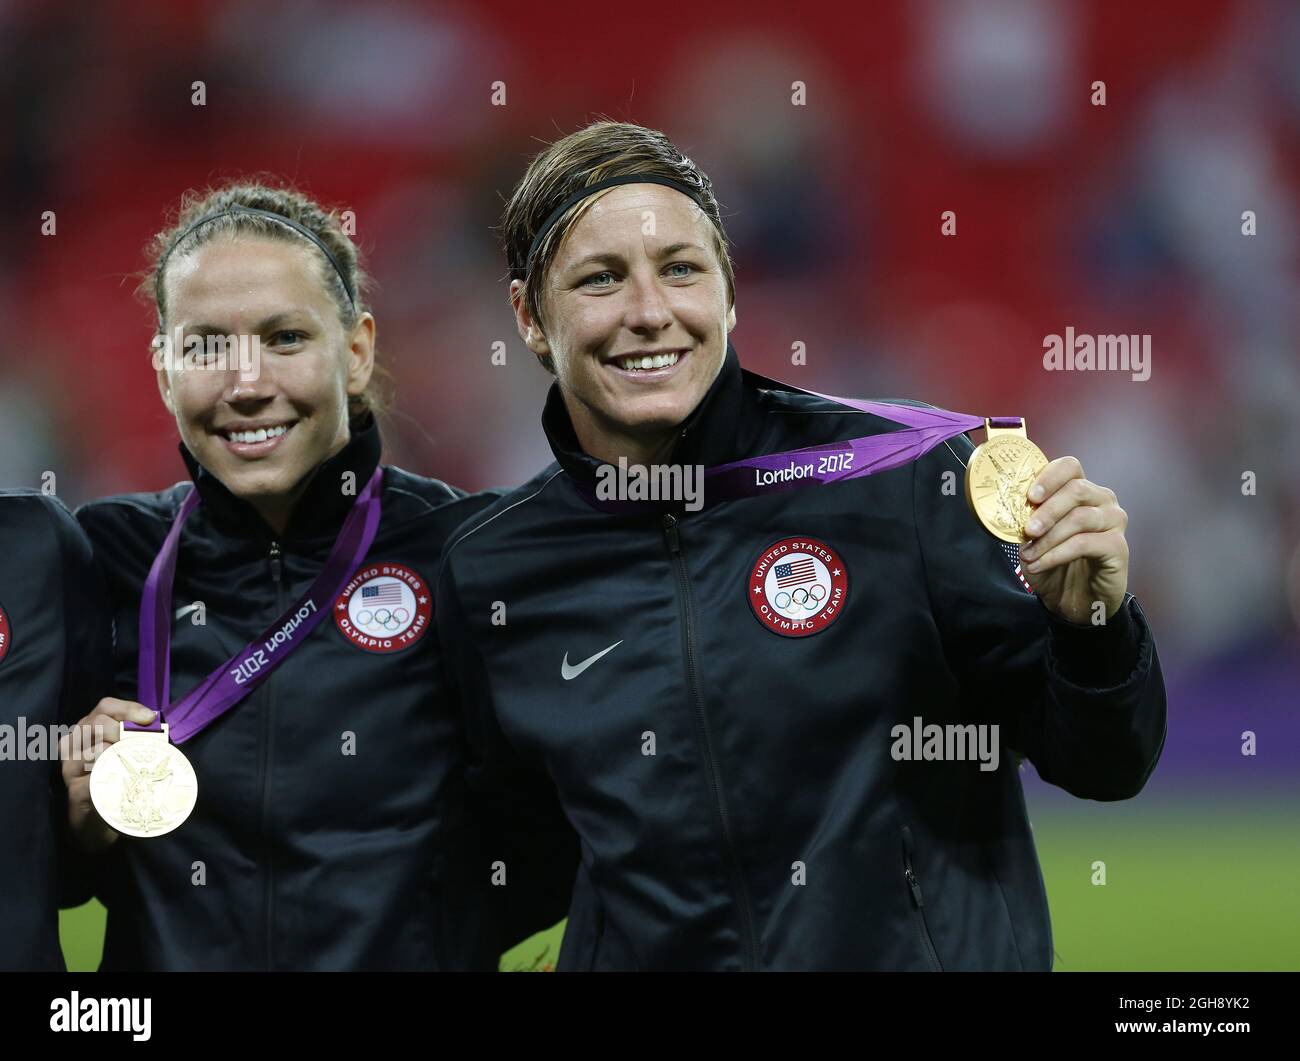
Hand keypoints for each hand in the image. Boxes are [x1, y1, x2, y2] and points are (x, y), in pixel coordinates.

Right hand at [60, 697, 156, 851]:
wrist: (99, 821)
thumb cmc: (117, 780)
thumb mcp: (126, 752)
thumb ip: (138, 736)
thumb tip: (158, 724)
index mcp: (88, 729)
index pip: (105, 706)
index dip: (128, 709)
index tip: (149, 718)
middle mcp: (74, 744)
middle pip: (97, 723)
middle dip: (124, 731)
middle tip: (140, 745)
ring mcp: (70, 767)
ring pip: (95, 748)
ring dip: (120, 754)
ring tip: (133, 764)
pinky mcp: (74, 790)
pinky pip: (93, 777)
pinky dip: (112, 776)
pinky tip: (122, 779)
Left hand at [1017, 456, 1128, 624]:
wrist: (1073, 600)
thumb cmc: (1054, 563)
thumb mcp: (1033, 539)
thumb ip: (1027, 520)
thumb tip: (1011, 508)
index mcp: (1080, 489)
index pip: (1069, 467)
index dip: (1049, 477)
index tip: (1030, 496)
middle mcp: (1102, 499)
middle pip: (1076, 489)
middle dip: (1047, 510)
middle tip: (1028, 530)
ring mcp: (1113, 521)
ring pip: (1080, 518)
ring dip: (1049, 538)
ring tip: (1028, 555)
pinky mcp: (1118, 546)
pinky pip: (1084, 544)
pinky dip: (1057, 554)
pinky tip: (1039, 564)